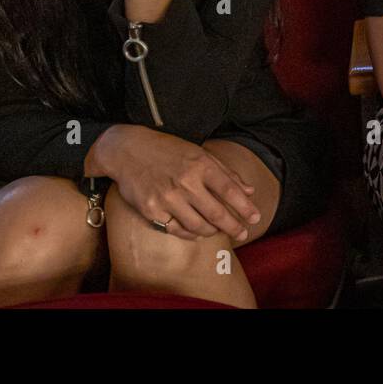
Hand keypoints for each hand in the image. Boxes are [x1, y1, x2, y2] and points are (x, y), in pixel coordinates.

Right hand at [96, 125, 260, 240]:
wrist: (127, 150)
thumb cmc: (166, 150)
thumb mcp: (198, 152)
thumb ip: (225, 172)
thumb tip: (248, 190)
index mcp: (200, 164)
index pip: (229, 190)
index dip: (245, 207)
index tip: (255, 217)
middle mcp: (185, 182)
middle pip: (216, 213)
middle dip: (234, 226)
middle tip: (243, 233)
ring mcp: (167, 198)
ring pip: (198, 225)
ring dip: (212, 231)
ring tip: (218, 230)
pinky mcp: (152, 211)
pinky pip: (177, 230)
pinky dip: (191, 233)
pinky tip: (198, 231)